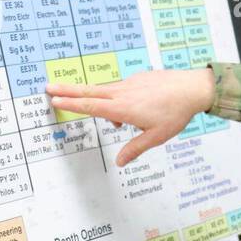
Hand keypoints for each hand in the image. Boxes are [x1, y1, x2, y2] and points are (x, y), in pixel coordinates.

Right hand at [46, 67, 215, 166]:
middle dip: (68, 90)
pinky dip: (121, 100)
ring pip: (106, 92)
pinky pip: (122, 90)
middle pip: (89, 91)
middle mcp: (123, 93)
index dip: (71, 104)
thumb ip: (135, 148)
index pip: (91, 106)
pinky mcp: (138, 78)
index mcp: (124, 108)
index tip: (54, 99)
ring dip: (102, 102)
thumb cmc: (176, 114)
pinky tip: (140, 112)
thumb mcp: (156, 137)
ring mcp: (130, 83)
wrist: (192, 88)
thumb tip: (119, 162)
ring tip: (123, 123)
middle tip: (48, 87)